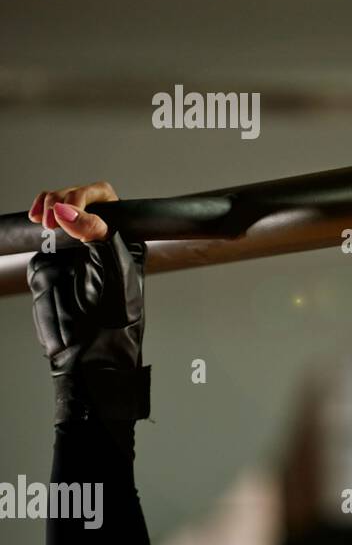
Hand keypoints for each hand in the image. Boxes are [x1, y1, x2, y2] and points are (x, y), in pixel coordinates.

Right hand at [26, 181, 149, 421]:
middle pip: (79, 200)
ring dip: (49, 204)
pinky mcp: (51, 259)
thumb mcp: (111, 270)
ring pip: (58, 211)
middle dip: (63, 197)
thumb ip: (94, 236)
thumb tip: (67, 208)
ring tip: (42, 216)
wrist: (88, 349)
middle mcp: (98, 240)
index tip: (72, 208)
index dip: (88, 195)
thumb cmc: (113, 316)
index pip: (107, 201)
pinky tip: (36, 220)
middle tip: (51, 213)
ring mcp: (73, 248)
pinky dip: (38, 219)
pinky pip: (43, 231)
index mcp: (122, 240)